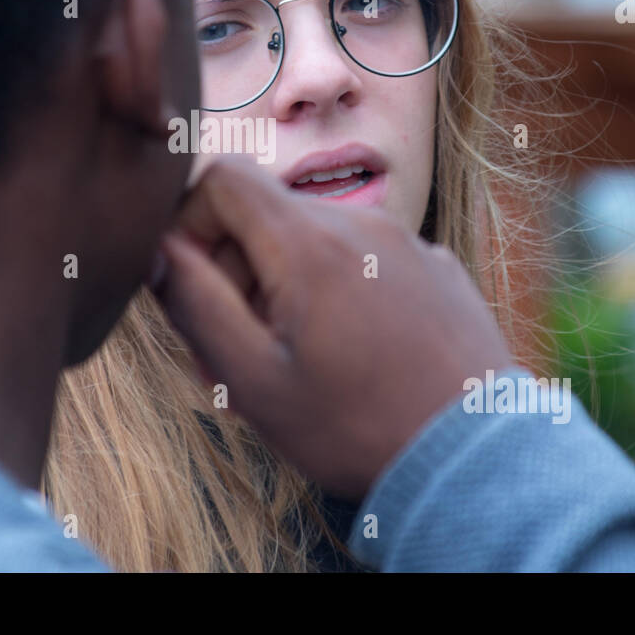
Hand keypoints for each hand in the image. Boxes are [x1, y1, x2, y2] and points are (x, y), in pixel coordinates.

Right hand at [153, 156, 513, 499]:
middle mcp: (361, 222)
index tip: (194, 286)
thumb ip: (195, 303)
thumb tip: (158, 250)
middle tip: (228, 354)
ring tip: (288, 364)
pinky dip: (337, 294)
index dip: (190, 222)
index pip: (222, 175)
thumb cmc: (357, 426)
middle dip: (233, 272)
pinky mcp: (437, 269)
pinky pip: (364, 260)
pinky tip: (348, 359)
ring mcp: (406, 242)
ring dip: (282, 288)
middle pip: (267, 212)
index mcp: (308, 241)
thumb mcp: (254, 379)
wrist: (475, 459)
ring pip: (315, 239)